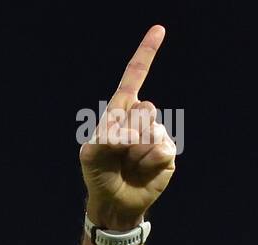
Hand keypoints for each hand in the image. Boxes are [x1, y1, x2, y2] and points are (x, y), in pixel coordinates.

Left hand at [80, 24, 176, 229]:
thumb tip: (130, 135)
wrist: (114, 202)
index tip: (159, 30)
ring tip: (129, 164)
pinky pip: (161, 150)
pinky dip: (148, 163)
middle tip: (118, 153)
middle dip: (127, 134)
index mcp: (121, 111)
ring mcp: (156, 133)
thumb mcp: (90, 155)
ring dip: (135, 153)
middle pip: (143, 110)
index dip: (146, 53)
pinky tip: (142, 170)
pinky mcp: (167, 152)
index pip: (134, 77)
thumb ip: (102, 140)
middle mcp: (141, 117)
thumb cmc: (100, 175)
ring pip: (151, 131)